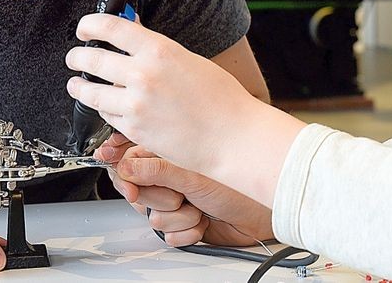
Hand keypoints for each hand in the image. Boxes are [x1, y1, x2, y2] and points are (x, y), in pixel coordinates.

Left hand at [66, 14, 304, 203]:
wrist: (232, 136)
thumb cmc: (222, 99)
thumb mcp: (189, 61)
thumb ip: (157, 51)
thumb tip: (134, 37)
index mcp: (159, 50)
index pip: (110, 27)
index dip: (90, 24)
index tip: (84, 27)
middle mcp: (143, 75)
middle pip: (91, 58)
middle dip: (77, 57)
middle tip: (74, 57)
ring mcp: (135, 104)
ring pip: (90, 92)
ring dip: (79, 87)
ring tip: (77, 85)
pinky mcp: (133, 130)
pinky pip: (107, 116)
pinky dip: (106, 110)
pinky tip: (108, 107)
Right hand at [96, 136, 273, 246]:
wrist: (265, 211)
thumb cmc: (240, 182)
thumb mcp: (193, 173)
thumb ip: (156, 170)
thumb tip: (125, 167)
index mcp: (172, 155)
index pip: (132, 166)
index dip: (128, 180)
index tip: (134, 191)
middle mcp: (174, 178)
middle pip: (140, 196)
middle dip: (162, 201)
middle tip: (182, 196)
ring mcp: (180, 202)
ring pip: (156, 219)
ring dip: (181, 218)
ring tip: (200, 207)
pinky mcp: (187, 224)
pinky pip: (170, 236)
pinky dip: (189, 232)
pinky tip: (205, 222)